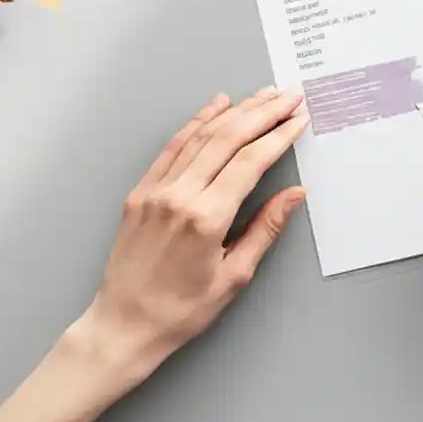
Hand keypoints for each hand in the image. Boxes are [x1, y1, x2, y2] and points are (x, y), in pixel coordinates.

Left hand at [71, 87, 309, 383]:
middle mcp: (178, 196)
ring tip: (261, 95)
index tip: (299, 119)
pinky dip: (196, 122)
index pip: (250, 162)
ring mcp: (156, 191)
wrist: (123, 325)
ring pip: (200, 135)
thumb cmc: (180, 311)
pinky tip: (215, 107)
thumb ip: (266, 228)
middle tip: (288, 96)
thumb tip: (295, 194)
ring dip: (234, 111)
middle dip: (262, 113)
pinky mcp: (140, 192)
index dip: (279, 136)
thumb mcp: (235, 275)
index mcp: (206, 218)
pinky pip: (172, 147)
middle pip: (227, 138)